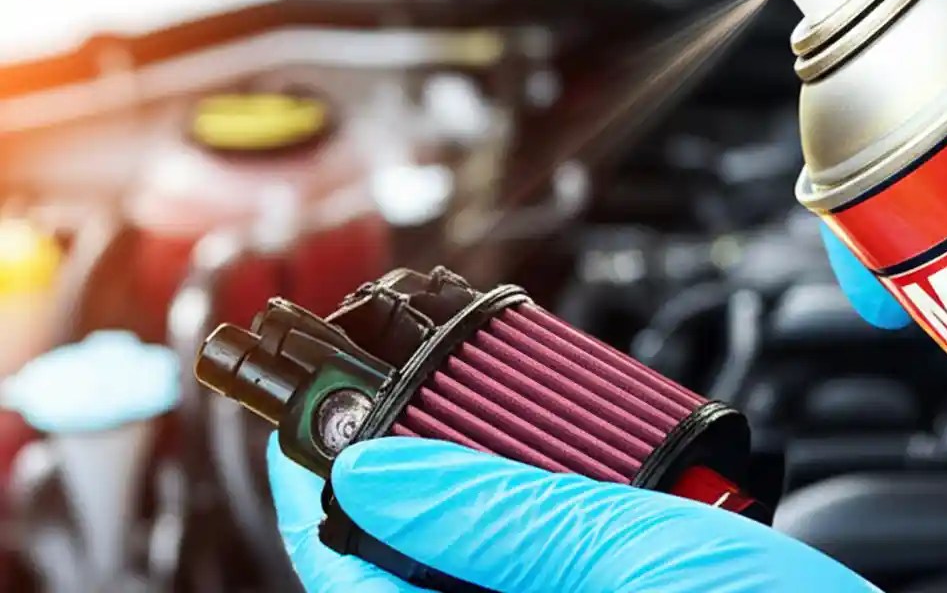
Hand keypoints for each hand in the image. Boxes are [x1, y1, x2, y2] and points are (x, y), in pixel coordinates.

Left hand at [267, 433, 876, 592]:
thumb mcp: (635, 559)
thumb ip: (504, 518)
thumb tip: (374, 469)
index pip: (352, 573)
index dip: (312, 481)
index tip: (302, 403)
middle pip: (407, 560)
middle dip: (386, 468)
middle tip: (377, 383)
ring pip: (472, 557)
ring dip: (456, 479)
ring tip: (444, 401)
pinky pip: (536, 560)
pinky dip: (523, 504)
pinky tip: (538, 457)